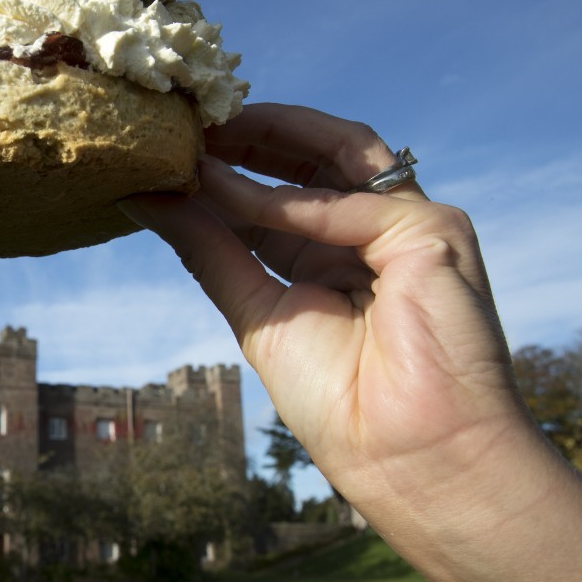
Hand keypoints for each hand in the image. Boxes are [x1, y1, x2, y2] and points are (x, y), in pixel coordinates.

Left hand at [121, 103, 529, 501]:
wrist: (406, 457)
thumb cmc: (339, 402)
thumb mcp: (254, 311)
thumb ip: (207, 248)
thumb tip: (146, 198)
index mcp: (328, 255)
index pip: (276, 193)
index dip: (225, 169)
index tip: (169, 152)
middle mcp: (368, 233)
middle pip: (312, 157)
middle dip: (249, 135)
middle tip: (185, 124)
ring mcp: (405, 227)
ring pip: (342, 149)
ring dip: (271, 132)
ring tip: (204, 128)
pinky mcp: (434, 231)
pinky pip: (348, 200)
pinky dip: (282, 196)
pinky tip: (224, 187)